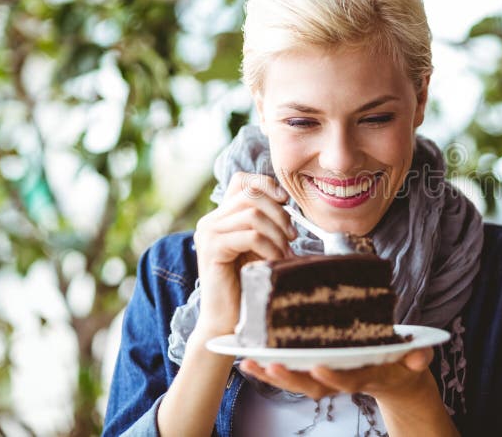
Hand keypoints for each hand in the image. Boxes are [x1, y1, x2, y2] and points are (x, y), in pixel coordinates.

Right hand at [193, 172, 296, 335]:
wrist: (228, 321)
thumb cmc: (249, 284)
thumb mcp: (260, 247)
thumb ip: (266, 223)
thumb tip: (289, 204)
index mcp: (221, 217)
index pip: (242, 180)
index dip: (266, 184)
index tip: (286, 201)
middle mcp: (210, 221)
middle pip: (252, 194)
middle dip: (280, 213)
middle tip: (292, 237)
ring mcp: (208, 234)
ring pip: (253, 214)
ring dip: (277, 234)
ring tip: (284, 254)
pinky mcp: (212, 249)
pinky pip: (250, 236)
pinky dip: (269, 247)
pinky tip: (274, 262)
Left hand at [238, 347, 433, 400]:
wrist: (396, 380)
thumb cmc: (401, 364)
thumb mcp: (415, 360)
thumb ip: (417, 357)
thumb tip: (420, 357)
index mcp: (367, 374)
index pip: (349, 379)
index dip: (334, 376)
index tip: (319, 367)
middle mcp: (343, 380)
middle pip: (315, 386)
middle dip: (292, 378)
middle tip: (271, 366)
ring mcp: (328, 380)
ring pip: (298, 383)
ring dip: (273, 376)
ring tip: (250, 363)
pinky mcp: (317, 375)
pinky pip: (291, 375)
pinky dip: (269, 370)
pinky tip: (248, 360)